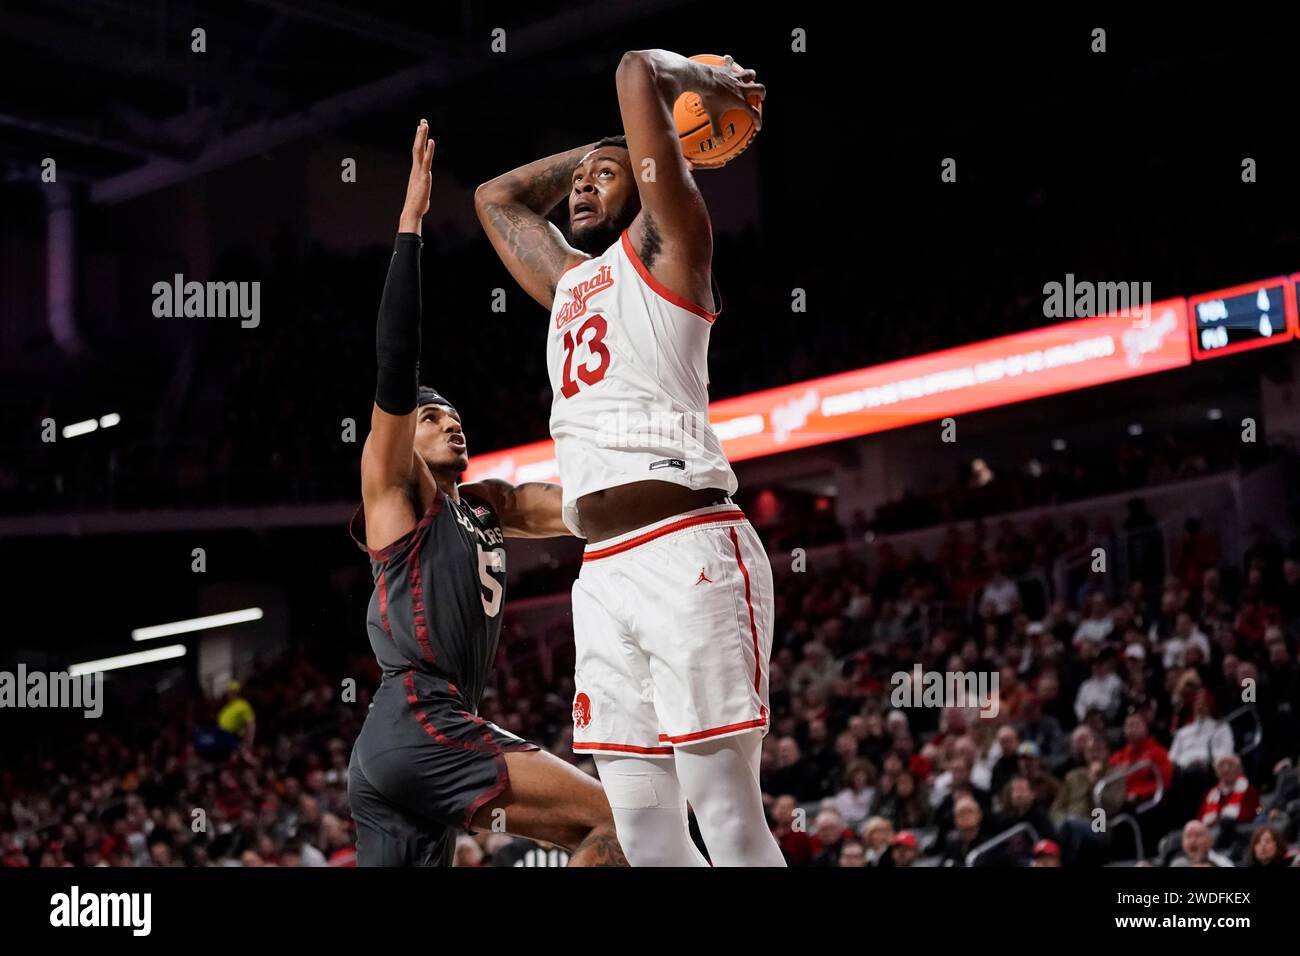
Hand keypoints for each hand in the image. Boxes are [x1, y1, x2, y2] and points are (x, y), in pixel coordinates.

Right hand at [399, 119, 435, 233]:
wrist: (412, 212)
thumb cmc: (417, 205)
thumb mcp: (421, 191)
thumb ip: (423, 185)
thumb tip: (424, 187)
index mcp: (416, 171)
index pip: (417, 152)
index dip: (419, 140)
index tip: (420, 128)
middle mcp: (416, 169)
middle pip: (417, 147)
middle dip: (420, 133)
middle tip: (423, 120)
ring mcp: (419, 172)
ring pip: (420, 151)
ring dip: (422, 137)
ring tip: (424, 124)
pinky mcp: (424, 177)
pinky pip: (427, 161)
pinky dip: (429, 150)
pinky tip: (431, 141)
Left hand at [695, 54, 764, 140]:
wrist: (702, 80)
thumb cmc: (708, 98)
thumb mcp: (712, 116)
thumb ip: (716, 130)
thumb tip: (718, 143)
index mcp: (740, 100)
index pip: (753, 112)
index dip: (757, 120)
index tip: (758, 127)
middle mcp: (741, 88)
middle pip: (759, 88)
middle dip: (761, 93)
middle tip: (760, 97)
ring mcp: (734, 77)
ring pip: (749, 73)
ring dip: (751, 76)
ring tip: (750, 78)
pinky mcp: (726, 68)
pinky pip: (730, 62)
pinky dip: (730, 61)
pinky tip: (728, 59)